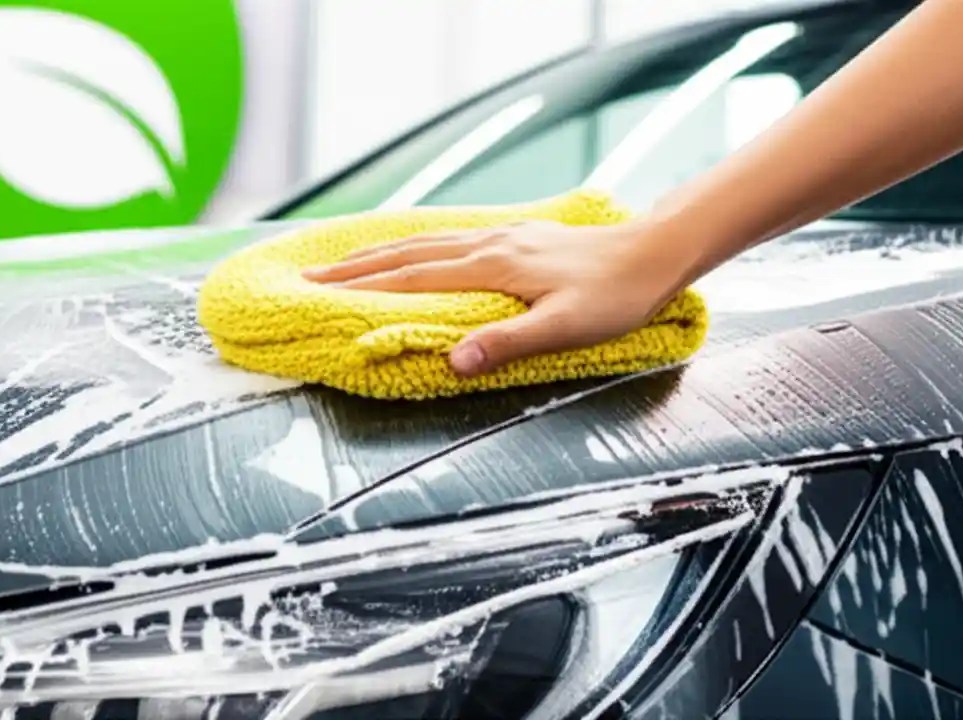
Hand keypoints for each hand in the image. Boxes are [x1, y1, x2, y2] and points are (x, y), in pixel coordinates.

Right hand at [301, 219, 702, 376]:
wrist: (653, 253)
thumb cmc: (614, 296)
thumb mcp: (565, 328)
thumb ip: (507, 343)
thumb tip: (453, 361)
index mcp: (492, 266)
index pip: (413, 278)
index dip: (364, 287)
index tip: (319, 292)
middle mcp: (488, 244)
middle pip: (408, 254)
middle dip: (356, 266)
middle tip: (309, 277)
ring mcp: (501, 235)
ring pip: (425, 241)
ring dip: (380, 252)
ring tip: (344, 262)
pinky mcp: (516, 236)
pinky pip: (448, 237)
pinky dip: (414, 244)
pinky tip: (412, 250)